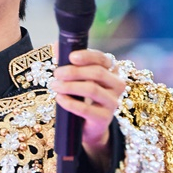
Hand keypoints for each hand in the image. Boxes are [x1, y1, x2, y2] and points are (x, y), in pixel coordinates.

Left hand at [51, 48, 125, 164]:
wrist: (89, 127)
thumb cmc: (83, 98)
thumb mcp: (78, 80)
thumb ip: (70, 63)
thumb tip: (57, 45)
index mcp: (112, 72)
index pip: (103, 59)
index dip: (88, 56)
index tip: (71, 57)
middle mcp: (117, 85)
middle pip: (97, 73)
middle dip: (74, 71)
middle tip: (57, 73)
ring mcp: (113, 102)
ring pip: (92, 89)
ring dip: (70, 86)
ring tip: (55, 85)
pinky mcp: (104, 118)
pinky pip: (86, 109)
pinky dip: (70, 102)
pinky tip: (60, 98)